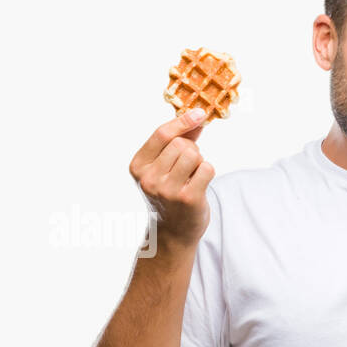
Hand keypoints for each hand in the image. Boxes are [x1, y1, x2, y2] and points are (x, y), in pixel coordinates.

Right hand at [128, 109, 214, 247]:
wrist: (175, 232)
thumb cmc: (171, 195)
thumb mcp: (164, 168)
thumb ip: (178, 141)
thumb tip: (197, 116)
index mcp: (138, 166)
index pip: (162, 134)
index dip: (183, 121)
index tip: (200, 113)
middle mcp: (149, 178)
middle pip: (181, 144)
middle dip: (191, 151)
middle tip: (188, 169)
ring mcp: (167, 190)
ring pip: (194, 155)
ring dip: (199, 163)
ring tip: (192, 178)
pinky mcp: (187, 198)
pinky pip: (207, 168)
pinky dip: (208, 173)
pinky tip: (199, 185)